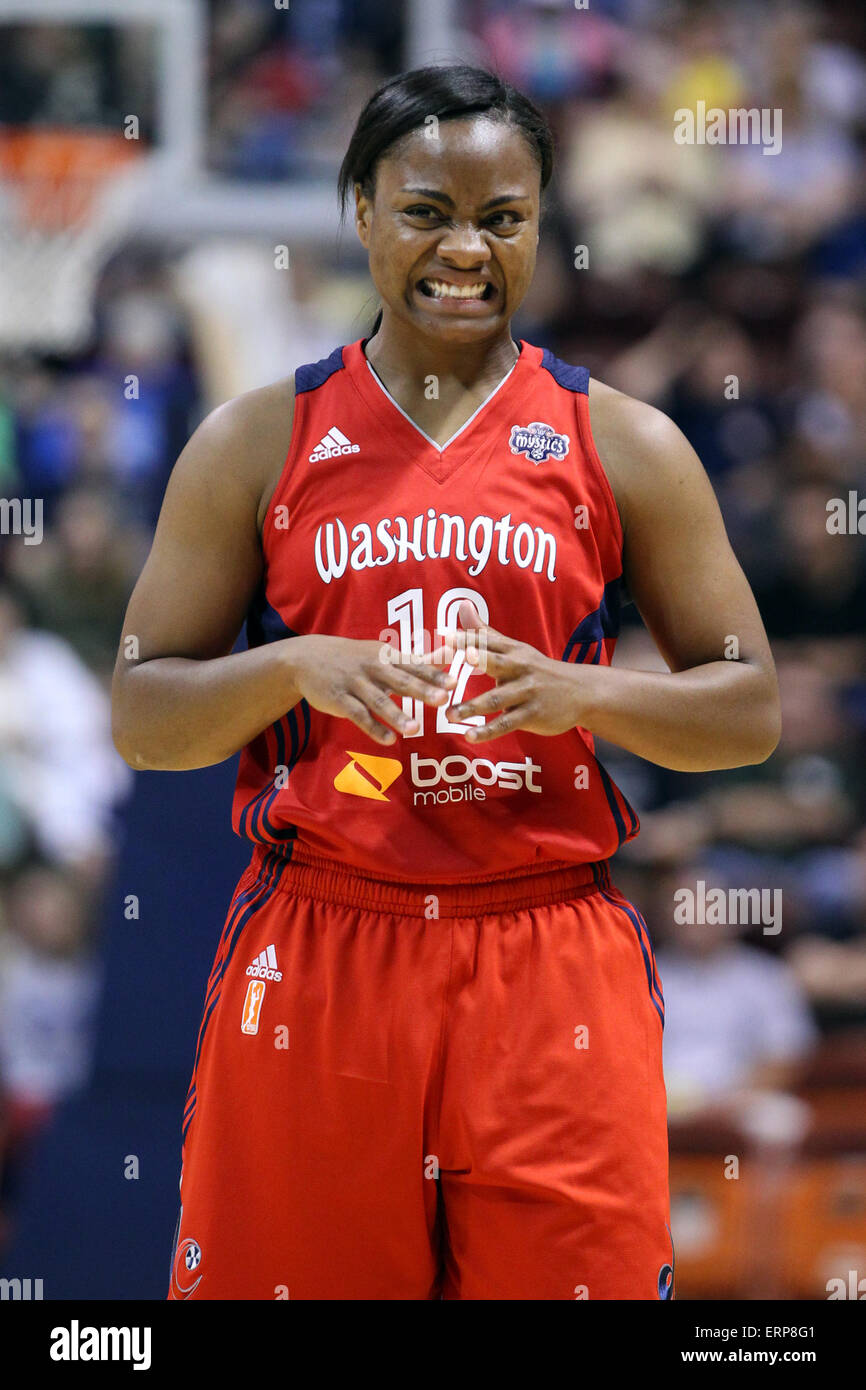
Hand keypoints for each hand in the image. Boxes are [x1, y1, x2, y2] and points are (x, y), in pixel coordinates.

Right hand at [287, 634, 455, 746]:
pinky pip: (358, 715)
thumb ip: (417, 659)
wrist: (307, 658)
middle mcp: (373, 668)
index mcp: (387, 656)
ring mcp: (355, 684)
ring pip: (378, 700)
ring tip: (415, 728)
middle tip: (442, 699)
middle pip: (400, 680)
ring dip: (396, 714)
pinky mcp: (339, 700)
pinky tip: (388, 740)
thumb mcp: (383, 653)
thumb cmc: (354, 658)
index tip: (455, 682)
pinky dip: (373, 728)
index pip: (415, 665)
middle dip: (421, 689)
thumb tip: (450, 652)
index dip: (434, 674)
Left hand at [438, 601, 589, 742]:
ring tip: (449, 715)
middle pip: (495, 662)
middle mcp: (519, 668)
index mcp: (512, 650)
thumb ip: (485, 633)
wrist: (581, 692)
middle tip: (459, 660)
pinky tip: (469, 736)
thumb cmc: (538, 670)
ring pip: (496, 699)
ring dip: (472, 707)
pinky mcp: (531, 714)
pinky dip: (488, 731)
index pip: (486, 641)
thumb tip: (462, 606)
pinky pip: (506, 723)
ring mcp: (526, 692)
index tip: (443, 636)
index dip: (466, 639)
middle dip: (477, 660)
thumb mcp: (515, 649)